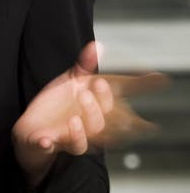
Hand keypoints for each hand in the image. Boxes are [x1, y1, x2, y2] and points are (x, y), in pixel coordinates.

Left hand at [12, 41, 164, 186]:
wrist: (32, 129)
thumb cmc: (56, 106)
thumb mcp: (69, 82)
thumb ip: (83, 67)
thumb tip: (96, 46)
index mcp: (97, 106)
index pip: (120, 97)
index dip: (140, 87)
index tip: (160, 79)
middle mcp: (90, 124)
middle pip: (107, 118)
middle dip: (106, 102)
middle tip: (99, 83)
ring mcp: (74, 136)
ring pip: (89, 134)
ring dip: (87, 119)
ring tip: (81, 99)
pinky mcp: (53, 144)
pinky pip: (55, 147)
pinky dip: (50, 143)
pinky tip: (48, 139)